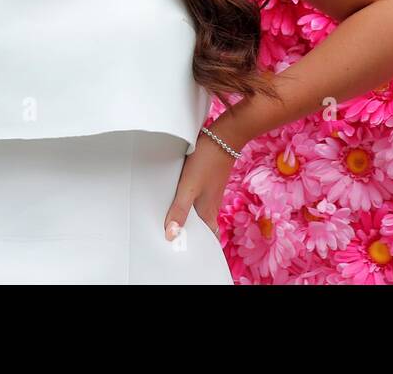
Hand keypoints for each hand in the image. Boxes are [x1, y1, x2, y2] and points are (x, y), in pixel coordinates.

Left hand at [164, 126, 239, 241]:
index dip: (196, 248)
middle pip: (200, 228)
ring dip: (186, 219)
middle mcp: (211, 207)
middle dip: (188, 235)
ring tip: (168, 222)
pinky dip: (186, 205)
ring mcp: (209, 195)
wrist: (224, 137)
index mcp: (209, 214)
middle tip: (170, 241)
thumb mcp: (189, 187)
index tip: (181, 255)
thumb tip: (171, 236)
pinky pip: (195, 201)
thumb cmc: (207, 161)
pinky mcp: (206, 183)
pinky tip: (175, 199)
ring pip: (197, 214)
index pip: (207, 241)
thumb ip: (180, 210)